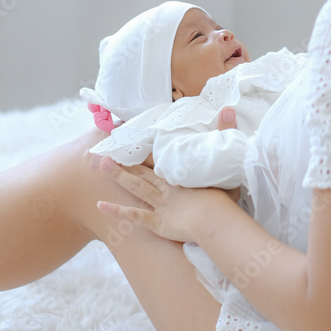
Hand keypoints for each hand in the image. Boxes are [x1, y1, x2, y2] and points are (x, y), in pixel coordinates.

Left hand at [96, 105, 241, 241]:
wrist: (215, 220)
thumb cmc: (223, 197)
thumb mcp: (227, 163)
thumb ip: (227, 133)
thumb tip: (229, 108)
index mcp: (181, 175)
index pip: (162, 161)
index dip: (149, 153)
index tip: (137, 143)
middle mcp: (167, 188)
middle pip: (145, 173)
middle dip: (129, 162)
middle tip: (112, 151)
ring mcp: (160, 205)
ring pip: (136, 188)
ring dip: (119, 176)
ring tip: (103, 165)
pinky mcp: (157, 223)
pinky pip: (133, 216)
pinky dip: (117, 211)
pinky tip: (100, 205)